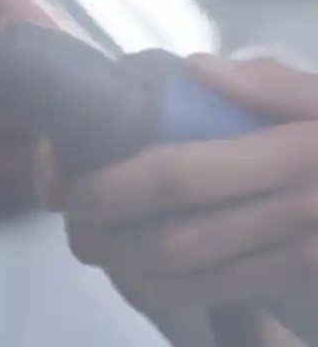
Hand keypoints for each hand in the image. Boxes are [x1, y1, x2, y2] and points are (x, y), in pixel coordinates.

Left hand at [62, 55, 317, 314]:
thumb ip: (271, 83)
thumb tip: (198, 67)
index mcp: (293, 151)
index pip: (173, 176)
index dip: (106, 190)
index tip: (68, 187)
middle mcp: (298, 210)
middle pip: (169, 242)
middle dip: (102, 239)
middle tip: (76, 227)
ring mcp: (304, 257)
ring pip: (189, 281)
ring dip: (128, 272)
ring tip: (104, 249)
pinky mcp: (307, 286)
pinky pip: (222, 295)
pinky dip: (170, 289)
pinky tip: (150, 271)